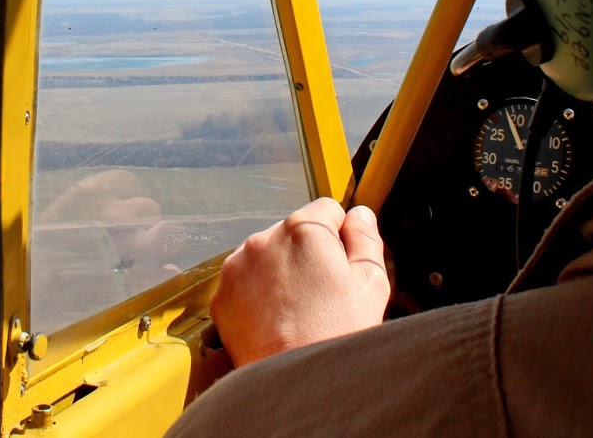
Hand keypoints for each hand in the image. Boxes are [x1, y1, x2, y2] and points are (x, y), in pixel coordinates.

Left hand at [210, 198, 389, 367]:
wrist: (296, 383)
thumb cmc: (334, 336)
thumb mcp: (370, 283)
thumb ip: (365, 238)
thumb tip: (359, 216)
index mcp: (303, 229)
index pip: (327, 209)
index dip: (340, 236)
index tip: (341, 262)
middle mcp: (264, 238)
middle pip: (294, 232)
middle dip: (308, 254)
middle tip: (322, 294)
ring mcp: (238, 266)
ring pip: (267, 255)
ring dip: (281, 271)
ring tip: (298, 310)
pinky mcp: (222, 293)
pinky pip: (245, 281)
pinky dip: (258, 293)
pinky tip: (276, 318)